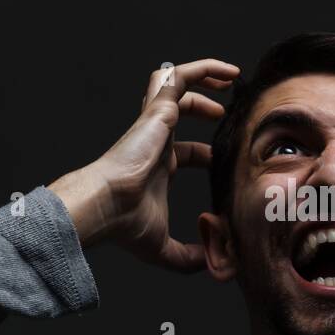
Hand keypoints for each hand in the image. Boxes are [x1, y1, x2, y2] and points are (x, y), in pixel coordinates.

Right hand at [48, 59, 238, 269]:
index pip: (182, 152)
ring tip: (230, 76)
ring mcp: (154, 123)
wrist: (104, 206)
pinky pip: (179, 77)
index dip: (206, 153)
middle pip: (177, 112)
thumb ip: (186, 257)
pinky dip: (204, 69)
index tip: (224, 159)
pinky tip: (227, 72)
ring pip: (174, 84)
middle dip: (203, 105)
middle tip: (225, 108)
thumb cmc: (125, 224)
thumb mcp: (163, 248)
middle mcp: (154, 140)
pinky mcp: (157, 110)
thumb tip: (210, 265)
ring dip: (203, 76)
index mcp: (155, 166)